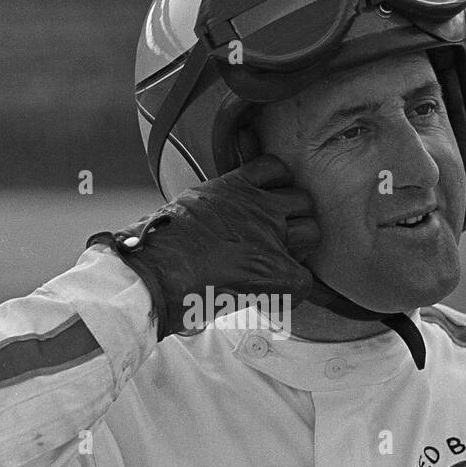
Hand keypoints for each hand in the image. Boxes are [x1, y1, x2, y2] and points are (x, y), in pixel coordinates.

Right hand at [86, 156, 319, 339]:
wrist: (154, 275)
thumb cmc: (156, 248)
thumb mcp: (186, 209)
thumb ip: (213, 208)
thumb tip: (213, 225)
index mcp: (233, 186)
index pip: (276, 168)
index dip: (277, 187)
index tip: (268, 202)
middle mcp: (258, 205)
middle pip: (302, 200)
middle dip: (292, 219)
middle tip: (271, 241)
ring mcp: (271, 236)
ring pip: (311, 233)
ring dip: (298, 250)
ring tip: (273, 266)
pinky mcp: (277, 271)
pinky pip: (306, 281)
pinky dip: (292, 293)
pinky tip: (269, 297)